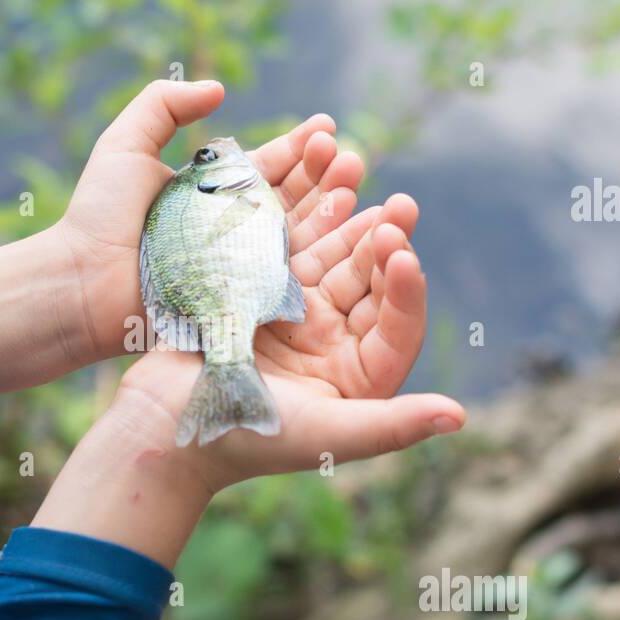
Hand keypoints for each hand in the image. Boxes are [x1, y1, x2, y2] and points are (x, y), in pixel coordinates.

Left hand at [55, 79, 364, 361]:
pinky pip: (287, 278)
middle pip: (292, 200)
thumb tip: (216, 89)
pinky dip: (319, 257)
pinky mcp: (241, 301)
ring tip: (354, 185)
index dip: (299, 148)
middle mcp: (231, 231)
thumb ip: (163, 105)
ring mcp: (239, 268)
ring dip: (331, 211)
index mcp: (211, 195)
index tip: (327, 128)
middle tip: (351, 156)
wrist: (81, 282)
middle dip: (325, 176)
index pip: (267, 167)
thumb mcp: (125, 145)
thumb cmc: (98, 215)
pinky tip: (347, 234)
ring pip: (298, 236)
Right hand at [115, 191, 465, 490]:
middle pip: (369, 286)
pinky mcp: (257, 292)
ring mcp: (295, 315)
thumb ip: (391, 426)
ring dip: (348, 220)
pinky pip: (289, 248)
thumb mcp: (325, 435)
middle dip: (384, 243)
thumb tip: (458, 417)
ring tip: (364, 179)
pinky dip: (304, 218)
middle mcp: (333, 344)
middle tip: (400, 206)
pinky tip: (320, 189)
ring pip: (332, 258)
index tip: (403, 255)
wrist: (161, 424)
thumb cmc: (245, 441)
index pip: (396, 327)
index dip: (405, 292)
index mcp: (357, 378)